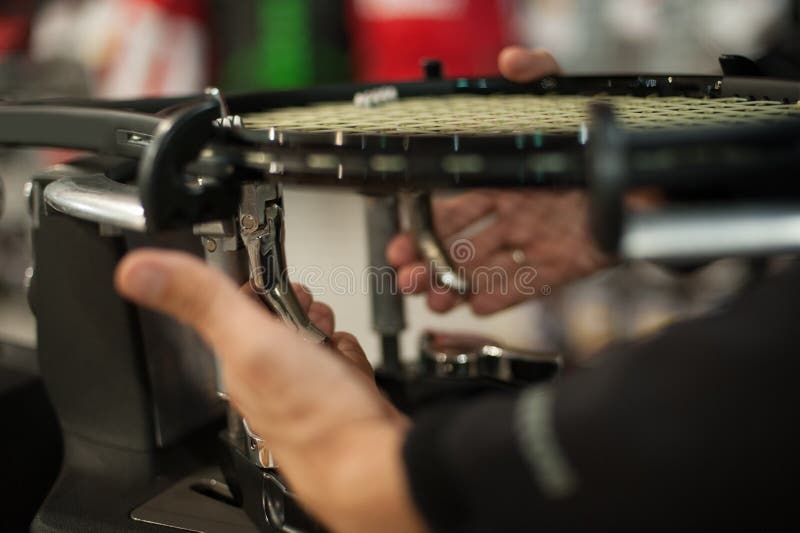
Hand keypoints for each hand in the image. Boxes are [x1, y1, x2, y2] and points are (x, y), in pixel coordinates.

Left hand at [115, 250, 426, 532]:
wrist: (378, 468)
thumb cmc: (317, 423)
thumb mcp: (252, 343)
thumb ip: (202, 300)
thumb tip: (135, 271)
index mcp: (240, 368)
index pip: (238, 311)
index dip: (260, 289)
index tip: (276, 285)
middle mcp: (270, 383)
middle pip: (283, 324)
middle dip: (305, 313)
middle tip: (312, 321)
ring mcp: (306, 394)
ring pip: (317, 343)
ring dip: (332, 337)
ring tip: (335, 351)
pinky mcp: (339, 403)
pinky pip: (345, 367)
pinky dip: (353, 362)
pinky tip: (353, 375)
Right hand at [387, 47, 608, 314]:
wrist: (651, 172)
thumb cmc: (602, 134)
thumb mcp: (564, 99)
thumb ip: (538, 73)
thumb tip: (510, 60)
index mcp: (504, 183)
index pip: (453, 210)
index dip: (424, 228)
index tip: (401, 244)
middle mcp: (515, 216)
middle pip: (460, 248)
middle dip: (429, 265)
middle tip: (408, 279)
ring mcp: (536, 243)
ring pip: (486, 272)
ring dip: (457, 287)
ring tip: (437, 301)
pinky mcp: (563, 266)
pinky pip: (526, 286)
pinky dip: (502, 298)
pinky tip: (477, 306)